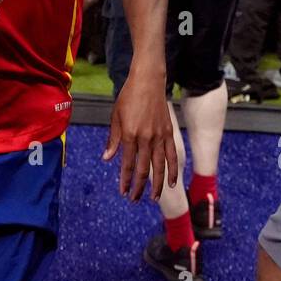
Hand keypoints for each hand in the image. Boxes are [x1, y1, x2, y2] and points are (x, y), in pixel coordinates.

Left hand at [102, 68, 177, 200]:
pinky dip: (173, 170)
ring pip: (159, 166)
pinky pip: (172, 155)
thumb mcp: (116, 116)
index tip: (123, 191)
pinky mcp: (169, 132)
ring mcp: (159, 136)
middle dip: (139, 187)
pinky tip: (171, 182)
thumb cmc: (128, 97)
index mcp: (130, 134)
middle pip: (143, 169)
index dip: (124, 180)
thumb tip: (107, 158)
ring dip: (156, 185)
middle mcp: (145, 138)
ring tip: (154, 198)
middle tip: (134, 199)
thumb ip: (113, 139)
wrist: (148, 81)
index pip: (126, 164)